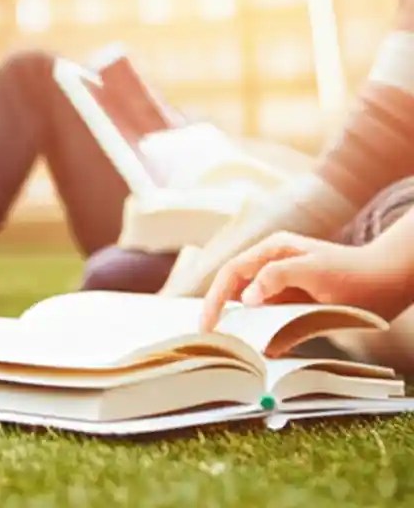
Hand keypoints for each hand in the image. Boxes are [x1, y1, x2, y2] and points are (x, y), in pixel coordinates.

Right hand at [199, 231, 413, 331]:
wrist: (390, 281)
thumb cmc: (354, 272)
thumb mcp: (313, 270)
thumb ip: (276, 278)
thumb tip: (246, 299)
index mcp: (272, 250)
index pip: (231, 273)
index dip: (215, 298)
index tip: (209, 323)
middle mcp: (273, 266)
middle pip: (236, 289)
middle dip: (221, 312)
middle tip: (211, 337)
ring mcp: (284, 286)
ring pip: (252, 307)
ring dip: (242, 326)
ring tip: (231, 345)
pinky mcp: (295, 305)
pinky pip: (272, 321)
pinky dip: (264, 334)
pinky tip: (262, 348)